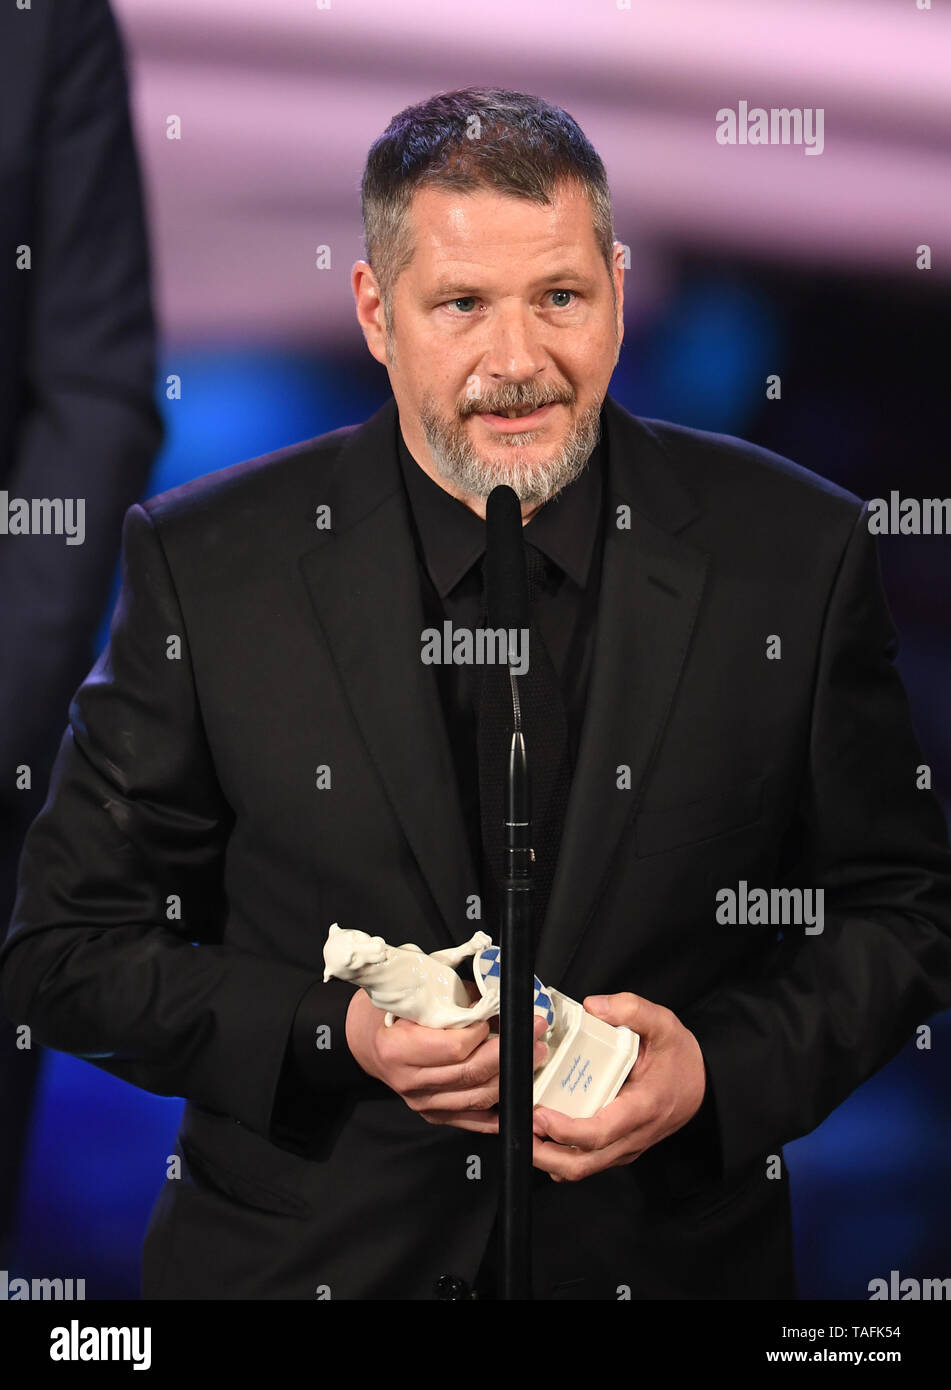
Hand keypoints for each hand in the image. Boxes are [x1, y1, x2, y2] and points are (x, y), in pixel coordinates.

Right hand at [345, 983, 549, 1133]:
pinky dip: (500, 1113)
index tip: (501, 1016)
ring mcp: (423, 1104)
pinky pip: (473, 1119)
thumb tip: (498, 1003)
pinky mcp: (436, 1115)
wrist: (368, 1041)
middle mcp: (410, 1082)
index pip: (454, 1047)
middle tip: (536, 1035)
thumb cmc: (394, 1011)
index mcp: (398, 1049)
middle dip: (509, 1054)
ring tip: (536, 1057)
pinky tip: (522, 1103)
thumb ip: (456, 1001)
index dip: (483, 1033)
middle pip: (470, 1074)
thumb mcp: (416, 995)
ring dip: (511, 1078)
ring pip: (477, 1097)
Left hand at [531, 992, 705, 1181]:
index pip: (600, 1132)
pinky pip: (588, 1164)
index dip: (565, 1130)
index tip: (539, 1115)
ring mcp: (625, 1147)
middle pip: (583, 1163)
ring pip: (582, 1169)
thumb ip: (631, 1009)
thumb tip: (593, 1006)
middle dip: (545, 1153)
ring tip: (523, 1133)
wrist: (703, 1084)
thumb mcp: (663, 1024)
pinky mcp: (619, 1149)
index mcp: (641, 1107)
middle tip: (518, 1129)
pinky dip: (561, 1157)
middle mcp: (632, 1136)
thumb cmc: (680, 1058)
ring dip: (548, 1158)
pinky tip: (543, 1137)